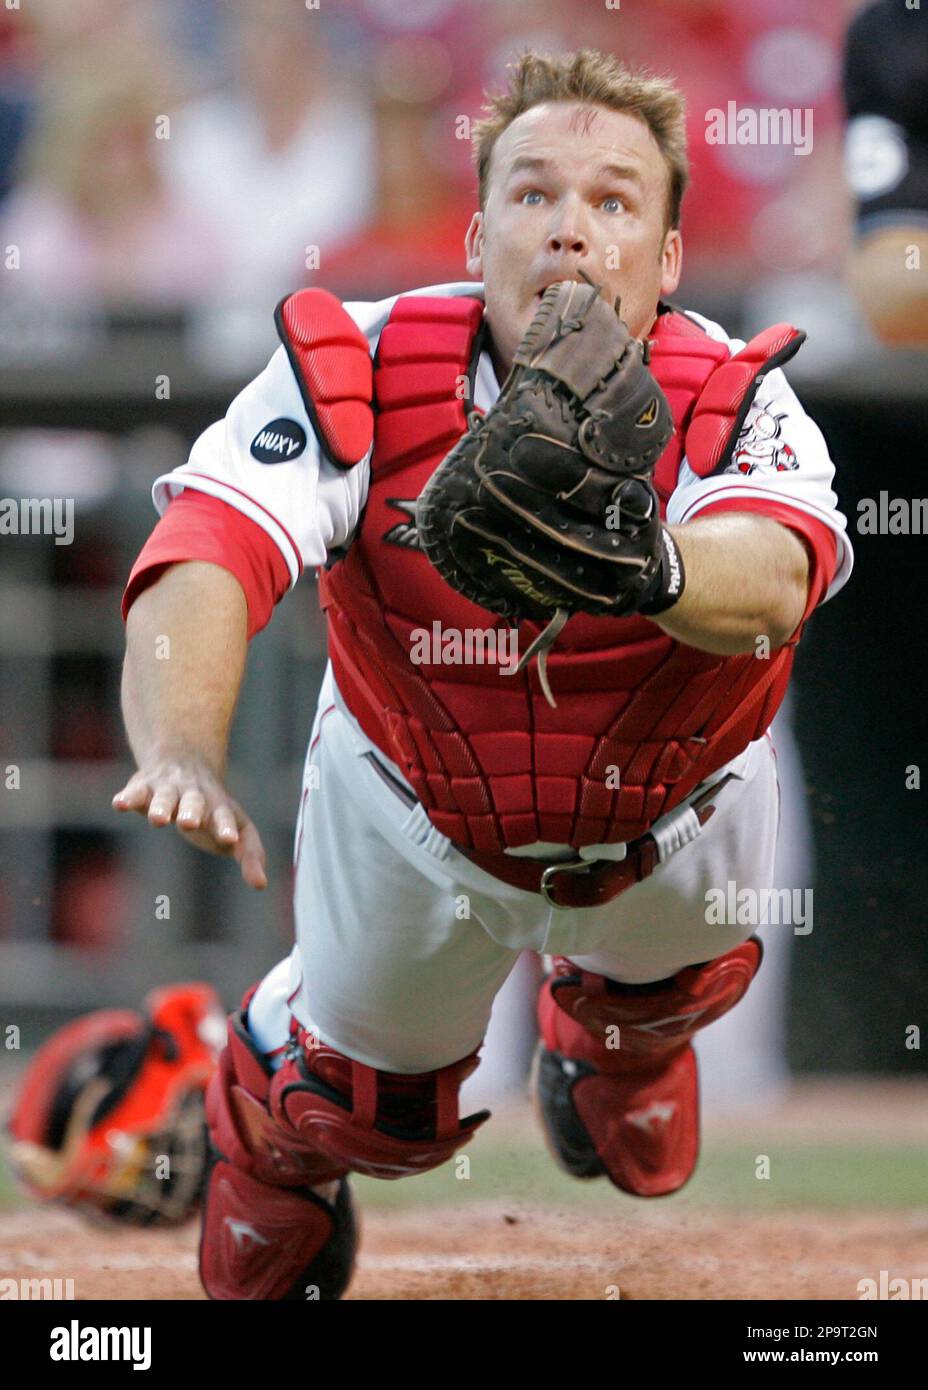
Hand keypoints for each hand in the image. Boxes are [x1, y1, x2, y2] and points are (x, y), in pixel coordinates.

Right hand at [112, 751, 267, 889]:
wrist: (184, 757)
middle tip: (190, 823)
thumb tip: (261, 885)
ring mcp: (168, 788)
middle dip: (192, 812)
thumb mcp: (235, 825)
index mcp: (218, 806)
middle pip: (194, 801)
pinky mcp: (143, 786)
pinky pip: (135, 791)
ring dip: (161, 806)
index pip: (225, 816)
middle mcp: (193, 794)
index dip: (226, 828)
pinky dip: (129, 797)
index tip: (229, 840)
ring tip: (158, 820)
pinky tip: (120, 804)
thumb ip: (249, 853)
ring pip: (165, 796)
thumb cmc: (213, 806)